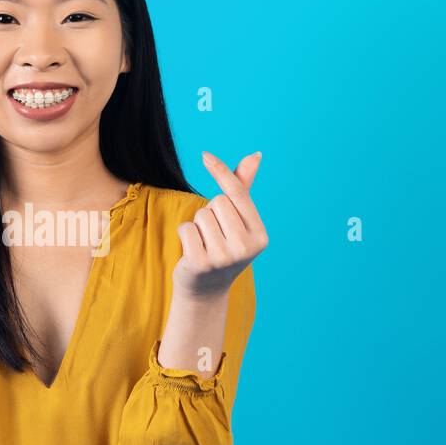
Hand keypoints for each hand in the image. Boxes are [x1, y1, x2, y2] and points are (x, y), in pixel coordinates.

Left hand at [174, 151, 268, 299]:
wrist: (206, 290)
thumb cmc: (222, 247)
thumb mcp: (237, 220)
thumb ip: (243, 188)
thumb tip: (255, 155)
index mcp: (260, 235)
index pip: (239, 194)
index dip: (221, 172)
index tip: (204, 155)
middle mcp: (246, 247)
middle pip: (218, 202)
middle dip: (210, 212)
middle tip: (214, 235)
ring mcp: (224, 257)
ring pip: (201, 215)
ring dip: (197, 225)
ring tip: (204, 244)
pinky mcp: (202, 262)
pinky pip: (186, 228)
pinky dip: (185, 235)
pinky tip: (193, 252)